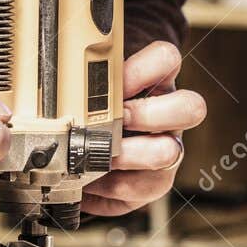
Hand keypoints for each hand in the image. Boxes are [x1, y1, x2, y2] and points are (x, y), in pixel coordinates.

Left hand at [82, 41, 205, 216]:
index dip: (143, 69)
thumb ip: (83, 84)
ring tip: (96, 157)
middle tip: (115, 120)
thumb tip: (56, 74)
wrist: (86, 158)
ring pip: (169, 151)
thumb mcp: (88, 94)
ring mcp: (168, 151)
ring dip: (127, 155)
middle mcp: (170, 116)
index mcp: (154, 82)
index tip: (114, 82)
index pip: (167, 60)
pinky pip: (143, 186)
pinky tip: (89, 179)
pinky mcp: (156, 184)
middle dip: (147, 114)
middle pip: (190, 107)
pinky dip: (110, 186)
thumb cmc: (90, 118)